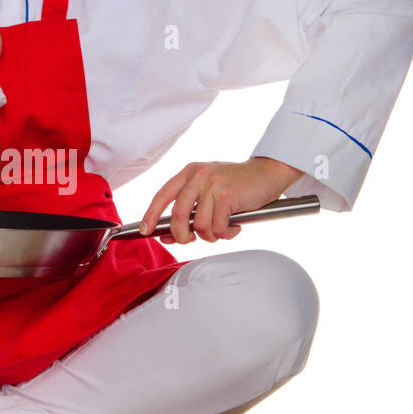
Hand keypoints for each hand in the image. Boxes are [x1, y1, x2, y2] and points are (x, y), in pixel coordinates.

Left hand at [139, 157, 305, 243]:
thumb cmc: (237, 186)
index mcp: (189, 173)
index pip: (162, 195)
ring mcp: (212, 184)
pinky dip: (225, 234)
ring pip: (199, 226)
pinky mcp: (226, 195)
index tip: (145, 231)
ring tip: (222, 230)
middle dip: (182, 236)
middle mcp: (197, 176)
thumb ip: (188, 210)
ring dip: (210, 236)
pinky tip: (234, 226)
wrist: (267, 173)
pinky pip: (217, 227)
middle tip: (191, 240)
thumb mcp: (208, 192)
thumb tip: (167, 236)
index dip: (151, 215)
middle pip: (177, 216)